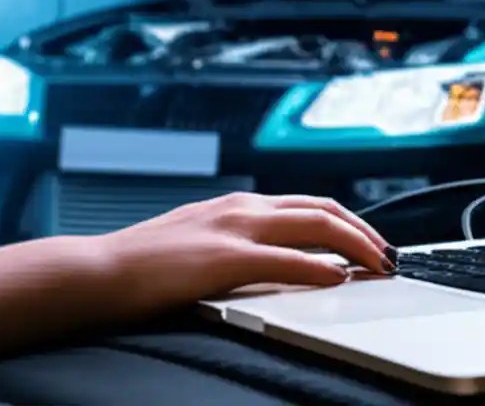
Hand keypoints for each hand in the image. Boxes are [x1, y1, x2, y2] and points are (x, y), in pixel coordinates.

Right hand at [98, 192, 393, 317]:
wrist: (95, 271)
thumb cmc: (143, 265)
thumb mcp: (201, 242)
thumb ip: (241, 244)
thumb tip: (281, 258)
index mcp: (239, 205)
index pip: (310, 205)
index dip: (349, 222)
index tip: (372, 243)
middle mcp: (243, 208)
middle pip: (323, 210)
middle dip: (365, 231)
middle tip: (390, 255)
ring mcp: (234, 229)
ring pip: (315, 225)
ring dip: (356, 244)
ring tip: (379, 265)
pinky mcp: (223, 258)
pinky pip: (286, 259)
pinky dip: (320, 267)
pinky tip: (338, 278)